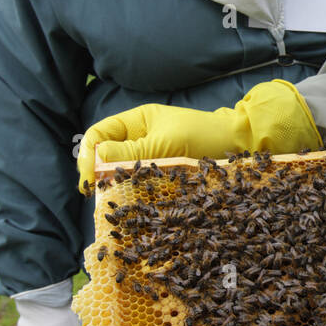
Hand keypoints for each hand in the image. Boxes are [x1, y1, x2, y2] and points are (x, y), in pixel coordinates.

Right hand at [77, 81, 320, 190]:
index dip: (87, 155)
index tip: (87, 178)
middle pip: (105, 154)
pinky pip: (139, 182)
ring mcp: (151, 155)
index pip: (98, 134)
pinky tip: (128, 204)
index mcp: (136, 121)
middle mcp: (140, 137)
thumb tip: (96, 158)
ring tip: (107, 202)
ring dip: (112, 185)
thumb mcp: (164, 144)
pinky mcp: (162, 173)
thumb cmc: (204, 136)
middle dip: (95, 172)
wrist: (239, 145)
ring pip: (120, 171)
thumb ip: (131, 153)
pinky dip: (131, 193)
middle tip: (93, 194)